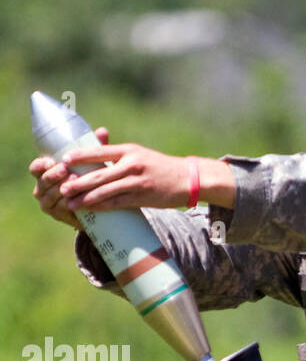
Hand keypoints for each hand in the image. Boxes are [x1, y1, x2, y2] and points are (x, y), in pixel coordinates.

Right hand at [29, 128, 108, 227]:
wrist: (97, 205)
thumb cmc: (90, 178)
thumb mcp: (91, 162)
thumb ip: (95, 148)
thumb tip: (102, 131)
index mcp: (46, 172)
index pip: (36, 168)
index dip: (41, 165)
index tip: (51, 161)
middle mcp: (43, 188)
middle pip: (43, 181)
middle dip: (54, 176)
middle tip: (67, 170)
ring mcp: (49, 203)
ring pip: (51, 196)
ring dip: (61, 190)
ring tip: (75, 183)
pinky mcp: (58, 216)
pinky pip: (61, 210)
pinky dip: (67, 205)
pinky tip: (75, 201)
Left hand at [54, 140, 193, 211]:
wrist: (188, 179)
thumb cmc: (162, 167)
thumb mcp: (141, 155)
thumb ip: (121, 157)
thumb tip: (98, 159)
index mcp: (129, 150)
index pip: (99, 151)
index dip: (80, 156)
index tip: (64, 160)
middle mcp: (131, 164)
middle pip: (98, 174)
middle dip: (78, 182)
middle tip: (62, 188)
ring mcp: (136, 182)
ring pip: (105, 190)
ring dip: (86, 198)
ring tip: (71, 203)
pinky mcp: (142, 197)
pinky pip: (118, 203)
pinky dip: (102, 207)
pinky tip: (91, 210)